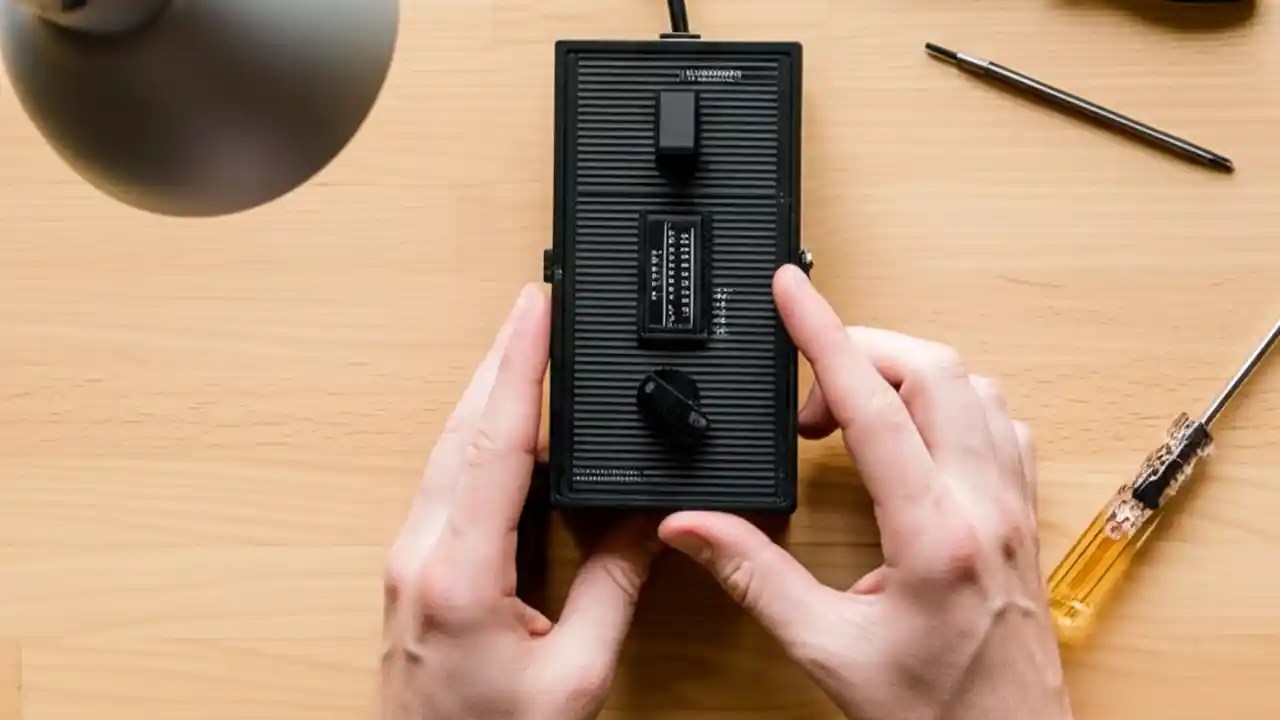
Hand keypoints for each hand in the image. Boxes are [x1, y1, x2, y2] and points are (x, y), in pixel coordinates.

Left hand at [382, 286, 659, 719]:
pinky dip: (479, 437)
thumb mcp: (575, 675)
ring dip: (487, 394)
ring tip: (526, 350)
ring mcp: (408, 559)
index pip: (497, 443)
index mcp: (461, 573)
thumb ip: (614, 588)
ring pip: (449, 450)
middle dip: (500, 359)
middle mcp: (421, 554)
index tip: (535, 309)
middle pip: (463, 430)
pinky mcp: (411, 568)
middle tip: (533, 306)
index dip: (520, 366)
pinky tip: (504, 426)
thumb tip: (645, 518)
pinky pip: (445, 480)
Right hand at [659, 267, 1070, 719]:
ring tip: (851, 416)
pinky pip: (999, 422)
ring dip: (907, 376)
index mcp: (933, 531)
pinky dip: (950, 405)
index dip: (821, 335)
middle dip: (861, 352)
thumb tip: (691, 527)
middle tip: (806, 399)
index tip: (790, 292)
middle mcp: (984, 504)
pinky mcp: (1023, 515)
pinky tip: (914, 438)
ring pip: (973, 386)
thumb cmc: (936, 713)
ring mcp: (1013, 505)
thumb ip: (753, 577)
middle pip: (933, 370)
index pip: (873, 402)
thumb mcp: (827, 648)